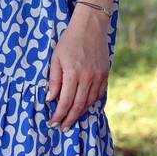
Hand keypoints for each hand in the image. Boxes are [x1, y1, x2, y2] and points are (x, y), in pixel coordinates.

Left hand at [46, 6, 111, 130]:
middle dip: (69, 119)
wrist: (90, 27)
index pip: (65, 101)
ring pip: (89, 102)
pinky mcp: (105, 74)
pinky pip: (98, 94)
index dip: (59, 115)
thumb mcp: (56, 58)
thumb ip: (54, 80)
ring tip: (71, 120)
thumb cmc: (69, 41)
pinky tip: (84, 107)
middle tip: (62, 128)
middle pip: (78, 105)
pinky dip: (91, 103)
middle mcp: (87, 78)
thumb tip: (51, 99)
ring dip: (80, 113)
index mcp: (73, 74)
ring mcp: (98, 77)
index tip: (53, 123)